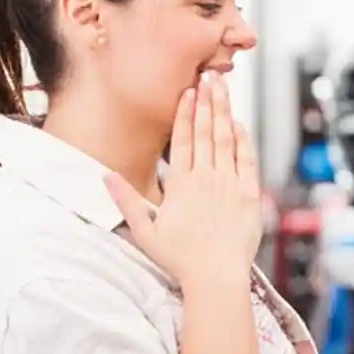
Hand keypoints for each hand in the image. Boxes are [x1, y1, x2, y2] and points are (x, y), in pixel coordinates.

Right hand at [104, 71, 263, 289]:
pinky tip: (239, 124)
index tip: (187, 90)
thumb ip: (126, 201)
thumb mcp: (145, 232)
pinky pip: (247, 161)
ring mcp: (229, 185)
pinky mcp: (249, 195)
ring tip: (223, 88)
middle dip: (207, 101)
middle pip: (206, 132)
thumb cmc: (181, 260)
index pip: (183, 140)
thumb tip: (104, 177)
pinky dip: (244, 140)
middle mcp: (206, 179)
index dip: (185, 113)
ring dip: (224, 112)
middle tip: (209, 75)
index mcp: (181, 185)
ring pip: (227, 140)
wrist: (216, 278)